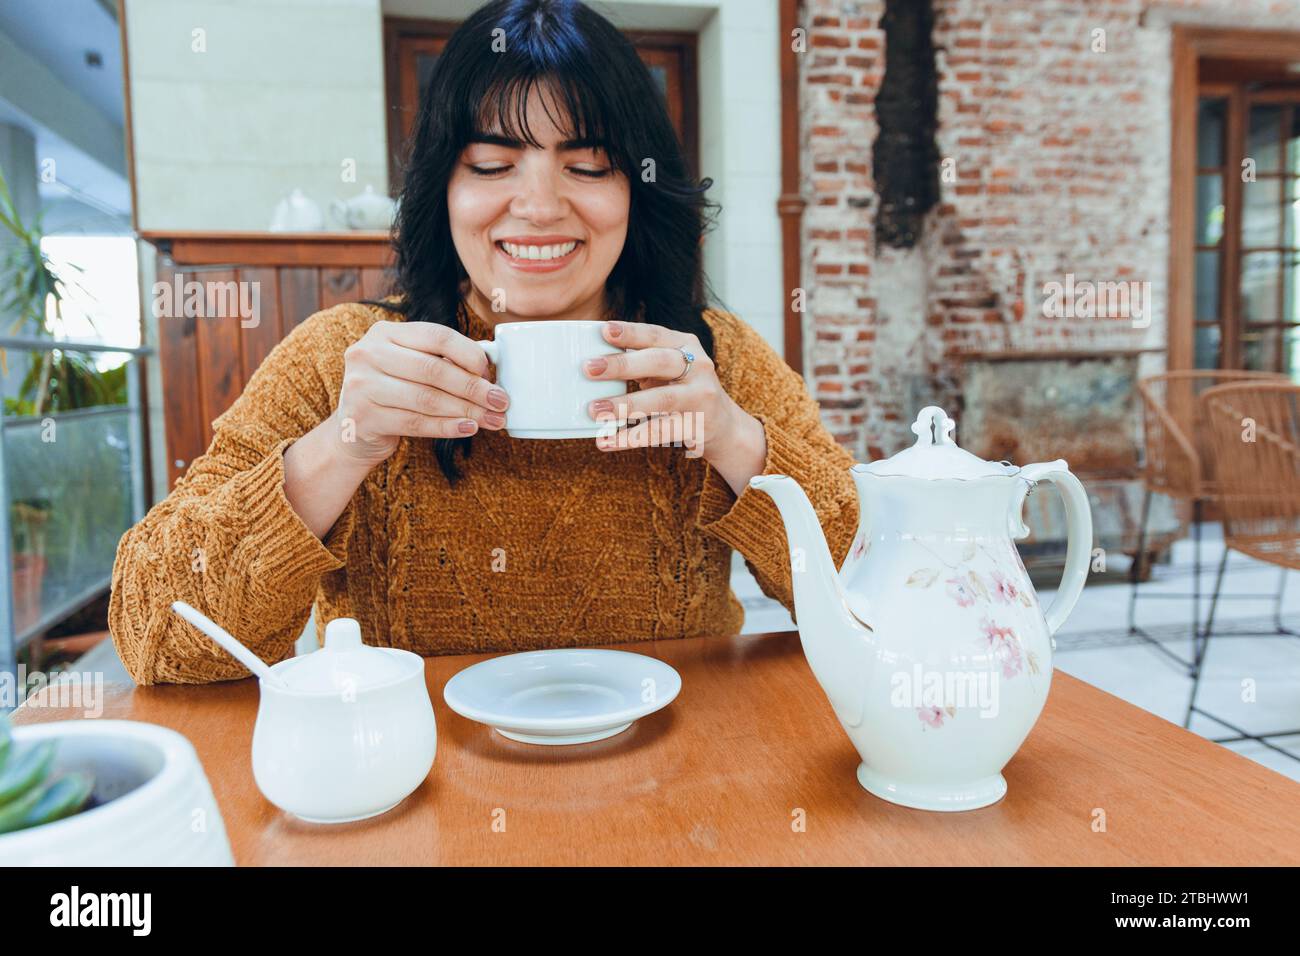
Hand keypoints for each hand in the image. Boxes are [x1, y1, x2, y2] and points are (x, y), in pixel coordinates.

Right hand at [332, 320, 508, 466]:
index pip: (437, 336)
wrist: (353, 431)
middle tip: (501, 401)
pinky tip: (468, 428)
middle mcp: (368, 354)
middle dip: (474, 388)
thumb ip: (440, 360)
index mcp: (384, 333)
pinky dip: (447, 427)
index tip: (491, 373)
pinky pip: (416, 423)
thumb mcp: (409, 367)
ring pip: (427, 398)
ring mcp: (361, 385)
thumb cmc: (393, 394)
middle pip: (434, 369)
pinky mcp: (363, 417)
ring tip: (492, 419)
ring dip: (467, 410)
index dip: (469, 354)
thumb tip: (490, 369)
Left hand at [583, 320, 766, 492]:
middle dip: (622, 365)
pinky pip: (660, 431)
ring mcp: (699, 396)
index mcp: (685, 345)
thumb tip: (592, 363)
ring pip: (661, 399)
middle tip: (589, 369)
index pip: (655, 334)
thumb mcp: (668, 368)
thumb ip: (640, 360)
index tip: (604, 331)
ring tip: (595, 411)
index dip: (630, 332)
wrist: (723, 425)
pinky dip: (631, 437)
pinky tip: (607, 440)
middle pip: (658, 362)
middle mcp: (697, 367)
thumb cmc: (682, 389)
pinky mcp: (697, 425)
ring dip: (625, 405)